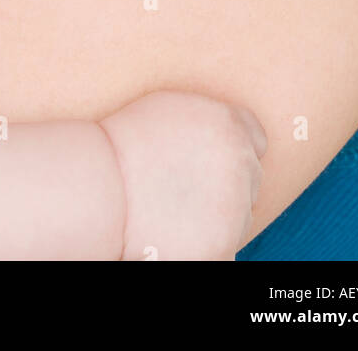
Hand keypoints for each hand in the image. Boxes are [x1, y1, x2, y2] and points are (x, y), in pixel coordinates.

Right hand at [99, 91, 266, 260]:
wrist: (102, 186)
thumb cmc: (124, 143)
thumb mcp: (173, 109)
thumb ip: (210, 122)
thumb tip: (229, 136)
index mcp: (230, 126)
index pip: (256, 140)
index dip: (233, 151)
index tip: (213, 161)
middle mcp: (242, 164)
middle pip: (250, 178)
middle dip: (226, 184)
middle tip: (185, 189)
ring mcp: (236, 208)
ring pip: (239, 216)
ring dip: (217, 216)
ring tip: (173, 210)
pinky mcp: (223, 247)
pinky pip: (226, 248)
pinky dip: (207, 246)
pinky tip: (176, 234)